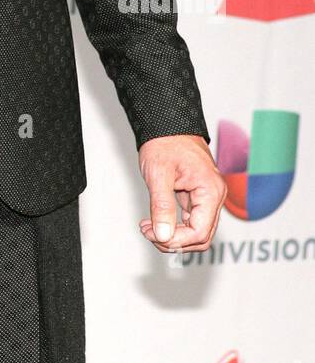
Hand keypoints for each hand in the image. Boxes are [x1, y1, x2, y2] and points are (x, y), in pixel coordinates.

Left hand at [137, 135, 226, 252]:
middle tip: (149, 232)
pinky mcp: (197, 195)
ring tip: (148, 226)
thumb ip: (162, 207)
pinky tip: (155, 221)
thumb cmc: (164, 141)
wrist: (167, 122)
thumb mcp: (159, 175)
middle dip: (174, 241)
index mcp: (210, 190)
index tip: (152, 234)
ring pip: (196, 230)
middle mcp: (214, 195)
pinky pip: (191, 220)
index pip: (199, 232)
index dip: (175, 240)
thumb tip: (163, 236)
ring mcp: (207, 196)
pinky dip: (174, 225)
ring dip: (173, 235)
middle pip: (201, 236)